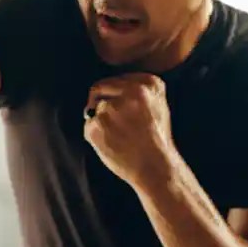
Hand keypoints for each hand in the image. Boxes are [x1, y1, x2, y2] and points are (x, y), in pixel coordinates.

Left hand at [83, 73, 178, 188]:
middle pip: (98, 88)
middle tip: (114, 122)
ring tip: (119, 136)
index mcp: (148, 84)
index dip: (115, 96)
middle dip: (100, 102)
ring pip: (93, 108)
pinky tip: (112, 144)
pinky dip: (95, 135)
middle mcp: (131, 91)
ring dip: (100, 121)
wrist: (155, 167)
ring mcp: (112, 108)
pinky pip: (88, 125)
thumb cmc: (156, 139)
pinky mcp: (97, 125)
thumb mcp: (159, 105)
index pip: (116, 79)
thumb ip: (139, 88)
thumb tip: (109, 83)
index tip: (125, 111)